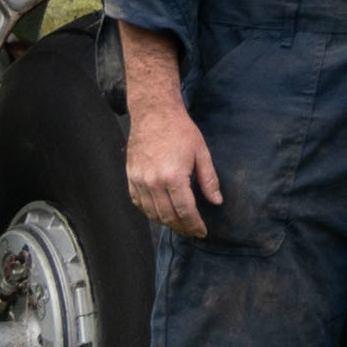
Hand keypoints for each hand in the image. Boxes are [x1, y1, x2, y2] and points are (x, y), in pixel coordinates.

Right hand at [125, 93, 225, 237]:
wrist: (154, 114)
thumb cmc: (180, 130)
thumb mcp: (201, 153)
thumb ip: (209, 179)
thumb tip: (216, 201)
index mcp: (173, 177)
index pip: (185, 211)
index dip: (195, 225)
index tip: (202, 232)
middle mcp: (153, 182)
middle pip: (168, 216)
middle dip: (182, 227)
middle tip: (192, 231)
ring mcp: (139, 181)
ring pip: (152, 213)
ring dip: (166, 222)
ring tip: (179, 225)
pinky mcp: (131, 177)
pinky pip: (138, 203)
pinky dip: (149, 212)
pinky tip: (160, 213)